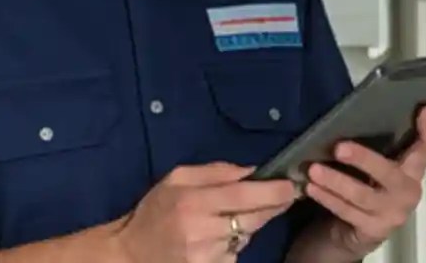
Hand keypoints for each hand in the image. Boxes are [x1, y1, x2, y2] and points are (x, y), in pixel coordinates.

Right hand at [113, 162, 298, 262]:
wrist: (134, 253)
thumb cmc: (156, 210)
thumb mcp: (176, 179)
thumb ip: (214, 172)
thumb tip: (252, 170)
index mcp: (192, 201)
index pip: (241, 195)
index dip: (271, 192)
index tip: (291, 185)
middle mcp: (202, 230)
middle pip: (252, 218)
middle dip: (273, 206)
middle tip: (286, 195)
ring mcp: (208, 255)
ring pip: (246, 235)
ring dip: (250, 224)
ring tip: (230, 217)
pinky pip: (236, 251)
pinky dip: (235, 241)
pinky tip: (218, 237)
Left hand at [304, 106, 425, 256]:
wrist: (357, 230)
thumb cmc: (370, 185)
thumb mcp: (380, 160)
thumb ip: (389, 136)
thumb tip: (412, 104)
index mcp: (413, 169)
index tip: (425, 109)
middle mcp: (408, 191)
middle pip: (389, 173)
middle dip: (364, 159)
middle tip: (339, 148)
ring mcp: (393, 213)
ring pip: (363, 196)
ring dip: (336, 182)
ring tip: (314, 170)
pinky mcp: (374, 230)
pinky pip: (348, 213)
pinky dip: (328, 199)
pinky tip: (312, 188)